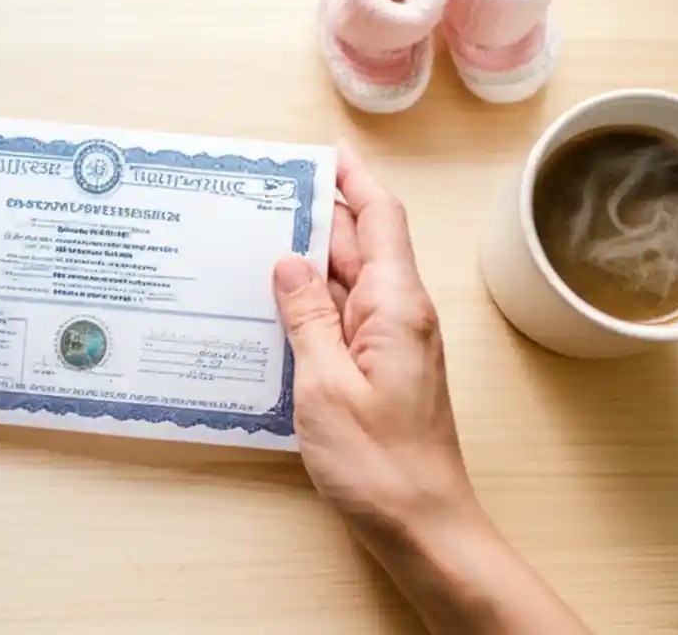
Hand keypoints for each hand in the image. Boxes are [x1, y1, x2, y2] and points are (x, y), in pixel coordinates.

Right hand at [273, 146, 588, 634]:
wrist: (423, 525)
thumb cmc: (379, 462)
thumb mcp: (325, 384)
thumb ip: (306, 317)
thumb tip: (287, 262)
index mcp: (394, 305)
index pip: (378, 220)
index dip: (353, 180)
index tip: (324, 152)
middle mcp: (398, 315)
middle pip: (358, 247)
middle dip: (316, 216)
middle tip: (262, 195)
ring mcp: (389, 344)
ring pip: (346, 284)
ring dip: (307, 263)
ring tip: (254, 241)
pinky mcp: (378, 371)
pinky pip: (342, 321)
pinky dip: (310, 306)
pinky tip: (273, 309)